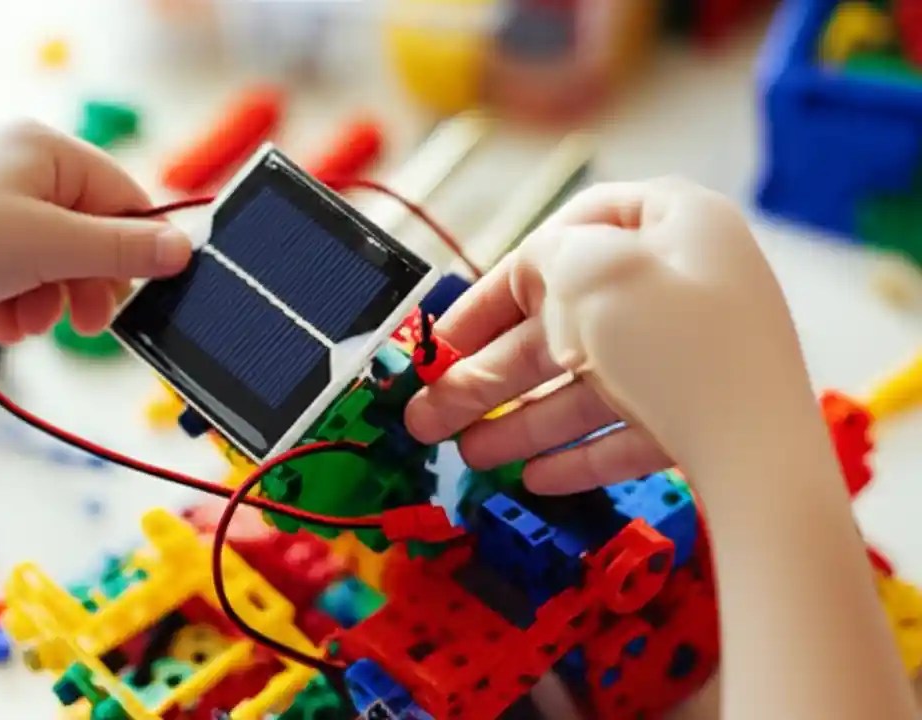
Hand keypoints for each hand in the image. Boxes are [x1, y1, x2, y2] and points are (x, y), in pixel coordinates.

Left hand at [0, 121, 190, 341]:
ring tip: (25, 325)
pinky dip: (11, 298)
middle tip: (85, 326)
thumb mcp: (50, 249)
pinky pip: (8, 266)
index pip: (120, 196)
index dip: (135, 250)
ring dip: (46, 299)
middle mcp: (14, 162)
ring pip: (45, 256)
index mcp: (43, 147)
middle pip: (83, 230)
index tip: (142, 296)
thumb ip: (121, 251)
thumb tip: (181, 248)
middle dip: (83, 284)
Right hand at [405, 178, 818, 492]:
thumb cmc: (678, 343)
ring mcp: (694, 355)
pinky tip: (535, 478)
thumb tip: (535, 267)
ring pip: (587, 384)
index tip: (449, 336)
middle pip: (565, 324)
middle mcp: (683, 284)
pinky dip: (579, 452)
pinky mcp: (702, 417)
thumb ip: (547, 255)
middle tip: (427, 413)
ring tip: (467, 455)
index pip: (566, 238)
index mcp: (671, 224)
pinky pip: (625, 429)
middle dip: (491, 373)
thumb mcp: (594, 269)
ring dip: (521, 420)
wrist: (766, 456)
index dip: (495, 289)